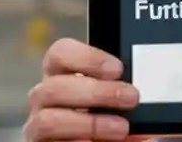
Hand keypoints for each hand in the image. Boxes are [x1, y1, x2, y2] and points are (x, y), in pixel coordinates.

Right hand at [24, 37, 139, 141]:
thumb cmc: (106, 121)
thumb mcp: (116, 104)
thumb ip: (124, 99)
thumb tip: (144, 109)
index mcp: (60, 75)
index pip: (60, 53)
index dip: (88, 57)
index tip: (118, 69)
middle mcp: (44, 98)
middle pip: (55, 87)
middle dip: (97, 92)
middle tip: (130, 98)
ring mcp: (37, 126)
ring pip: (49, 120)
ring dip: (89, 123)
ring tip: (120, 128)